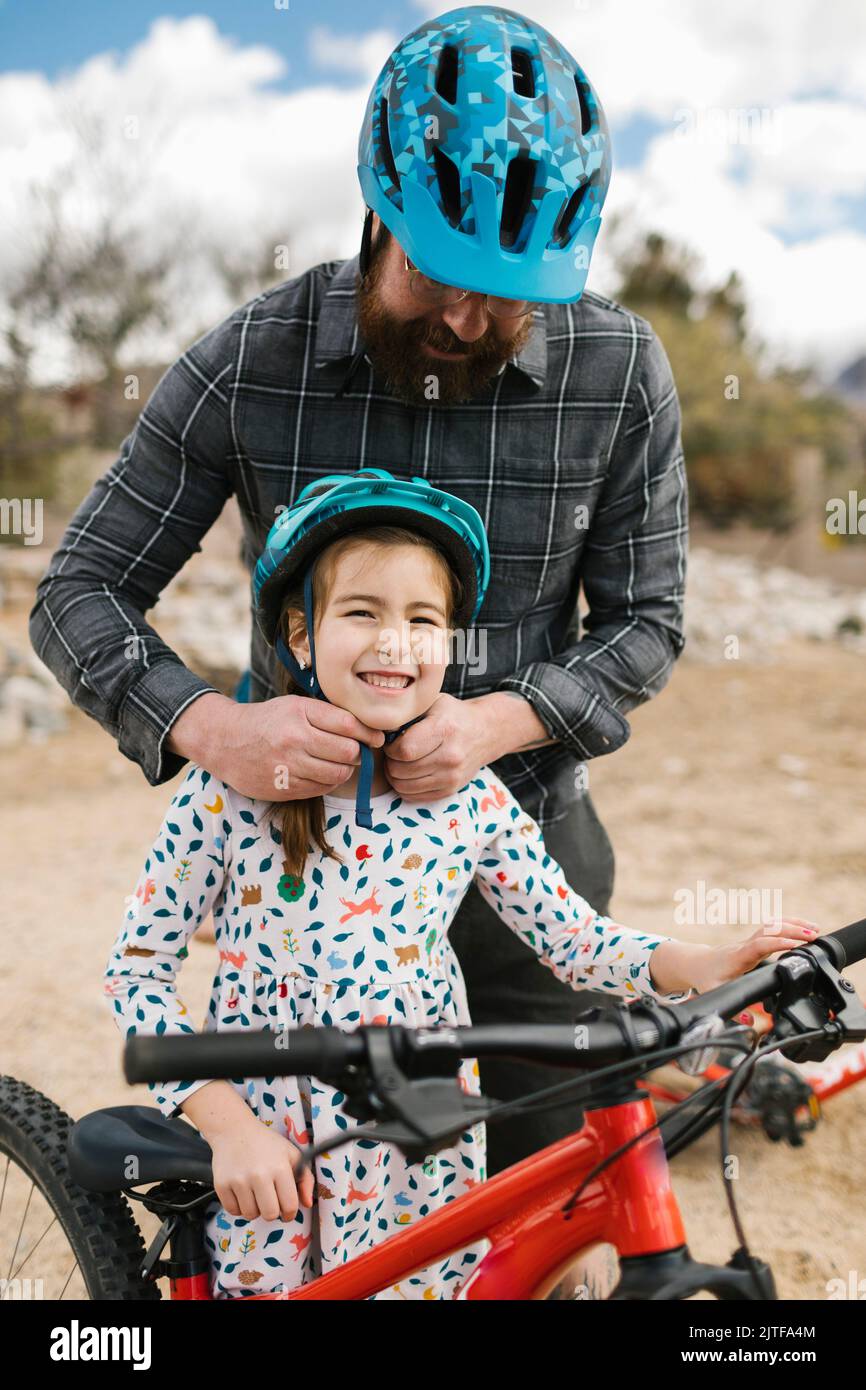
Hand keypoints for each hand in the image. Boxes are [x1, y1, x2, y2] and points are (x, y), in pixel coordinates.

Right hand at [168, 691, 384, 800]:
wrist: (226, 742)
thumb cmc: (268, 721)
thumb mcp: (294, 706)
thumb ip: (327, 715)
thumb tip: (368, 730)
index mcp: (299, 713)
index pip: (348, 724)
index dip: (369, 733)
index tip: (376, 738)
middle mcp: (294, 739)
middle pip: (347, 751)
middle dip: (357, 752)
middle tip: (355, 751)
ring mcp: (288, 766)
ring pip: (338, 773)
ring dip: (345, 770)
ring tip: (339, 762)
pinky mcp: (284, 788)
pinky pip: (321, 789)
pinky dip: (328, 782)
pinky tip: (321, 773)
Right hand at [210, 1112, 314, 1221]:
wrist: (235, 1130)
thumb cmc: (266, 1144)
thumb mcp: (292, 1154)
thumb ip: (306, 1179)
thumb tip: (308, 1203)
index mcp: (280, 1168)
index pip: (289, 1206)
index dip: (290, 1213)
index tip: (286, 1209)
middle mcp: (259, 1175)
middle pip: (269, 1215)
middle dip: (272, 1211)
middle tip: (270, 1200)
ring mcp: (239, 1181)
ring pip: (250, 1215)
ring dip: (255, 1209)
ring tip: (255, 1193)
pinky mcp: (222, 1185)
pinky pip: (233, 1211)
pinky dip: (239, 1207)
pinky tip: (242, 1192)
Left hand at [383, 692, 493, 800]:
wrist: (485, 732)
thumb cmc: (453, 715)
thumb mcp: (433, 702)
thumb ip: (408, 713)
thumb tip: (379, 729)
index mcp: (444, 729)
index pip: (404, 750)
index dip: (390, 747)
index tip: (392, 741)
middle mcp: (450, 756)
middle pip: (401, 770)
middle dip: (390, 761)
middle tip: (394, 752)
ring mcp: (451, 777)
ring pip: (404, 786)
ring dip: (395, 775)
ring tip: (400, 762)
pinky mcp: (450, 790)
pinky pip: (414, 797)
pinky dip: (405, 787)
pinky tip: (410, 773)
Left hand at [652, 918, 821, 995]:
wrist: (697, 964)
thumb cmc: (707, 978)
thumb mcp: (717, 995)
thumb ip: (734, 1011)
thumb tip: (751, 1023)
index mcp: (739, 957)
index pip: (760, 945)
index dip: (778, 943)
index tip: (796, 946)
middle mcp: (746, 946)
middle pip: (770, 930)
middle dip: (792, 930)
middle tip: (814, 936)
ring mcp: (751, 942)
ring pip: (773, 926)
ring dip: (794, 925)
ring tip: (816, 930)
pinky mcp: (755, 942)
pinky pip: (773, 930)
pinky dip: (789, 926)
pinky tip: (804, 930)